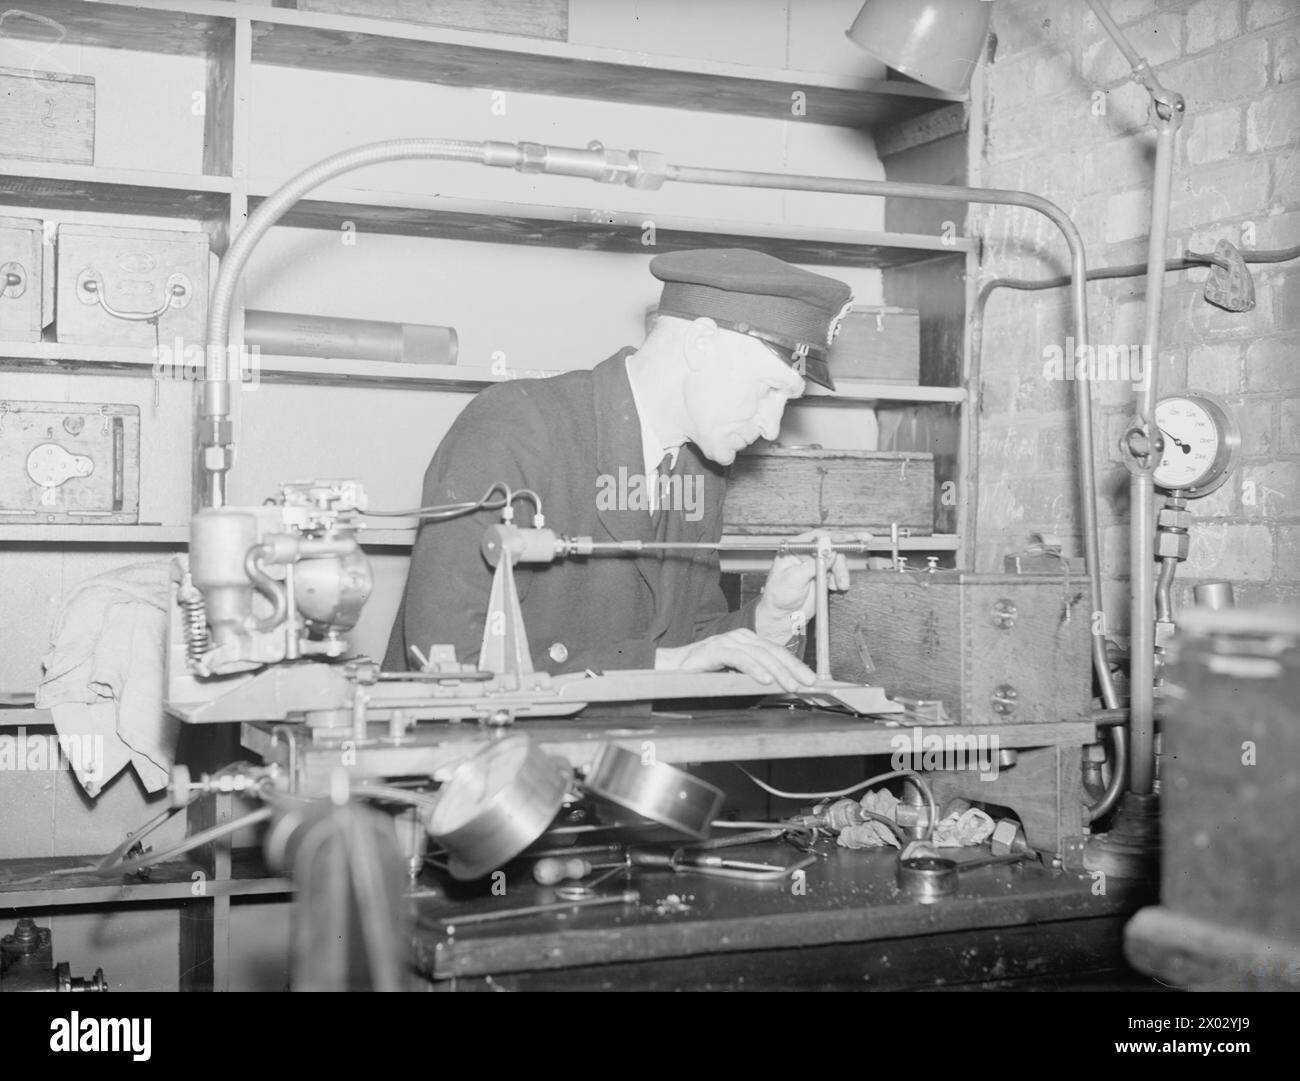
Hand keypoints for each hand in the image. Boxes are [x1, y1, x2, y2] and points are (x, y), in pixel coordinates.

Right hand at [656, 628, 816, 692]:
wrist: (669, 669)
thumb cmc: (702, 674)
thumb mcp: (734, 677)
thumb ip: (754, 679)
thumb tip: (781, 688)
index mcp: (747, 642)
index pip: (777, 652)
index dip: (796, 664)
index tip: (813, 679)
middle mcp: (740, 638)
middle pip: (773, 651)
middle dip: (794, 667)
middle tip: (810, 683)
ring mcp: (727, 641)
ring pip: (759, 654)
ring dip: (778, 670)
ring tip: (791, 685)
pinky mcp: (714, 649)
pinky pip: (738, 658)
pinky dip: (753, 669)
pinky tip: (764, 679)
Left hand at [754, 530, 852, 644]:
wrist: (782, 616)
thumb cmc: (778, 596)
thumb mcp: (794, 578)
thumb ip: (812, 565)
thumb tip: (829, 552)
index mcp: (794, 549)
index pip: (818, 537)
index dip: (836, 536)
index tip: (852, 537)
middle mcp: (806, 554)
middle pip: (831, 546)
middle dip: (845, 551)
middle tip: (863, 544)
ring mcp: (815, 565)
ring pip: (836, 560)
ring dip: (842, 572)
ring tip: (841, 585)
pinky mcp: (822, 576)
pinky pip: (837, 573)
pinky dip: (841, 579)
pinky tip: (836, 587)